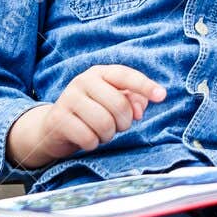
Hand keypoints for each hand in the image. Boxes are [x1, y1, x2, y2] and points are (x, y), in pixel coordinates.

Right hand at [6, 65, 167, 168]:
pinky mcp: (58, 119)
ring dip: (108, 135)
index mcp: (100, 73)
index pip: (126, 75)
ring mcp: (68, 99)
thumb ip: (133, 101)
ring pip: (104, 123)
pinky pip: (88, 138)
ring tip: (101, 132)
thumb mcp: (114, 103)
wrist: (54, 128)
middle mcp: (83, 81)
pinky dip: (93, 143)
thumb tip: (139, 110)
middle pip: (119, 105)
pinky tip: (87, 139)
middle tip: (117, 126)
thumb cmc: (92, 113)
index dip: (145, 86)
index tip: (162, 96)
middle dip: (124, 122)